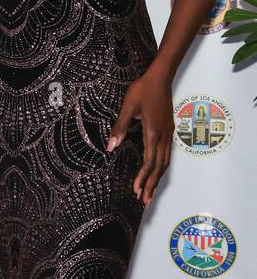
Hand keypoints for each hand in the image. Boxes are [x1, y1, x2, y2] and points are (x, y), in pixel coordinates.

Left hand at [107, 70, 173, 204]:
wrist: (160, 78)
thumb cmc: (142, 90)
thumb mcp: (127, 108)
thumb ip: (119, 128)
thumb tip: (110, 147)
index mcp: (153, 132)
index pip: (149, 162)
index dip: (143, 178)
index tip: (136, 190)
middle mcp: (163, 136)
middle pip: (159, 166)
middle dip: (152, 184)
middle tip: (144, 200)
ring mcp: (169, 133)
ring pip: (165, 161)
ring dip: (157, 178)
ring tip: (150, 191)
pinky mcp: (169, 130)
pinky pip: (167, 154)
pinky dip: (161, 166)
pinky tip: (157, 171)